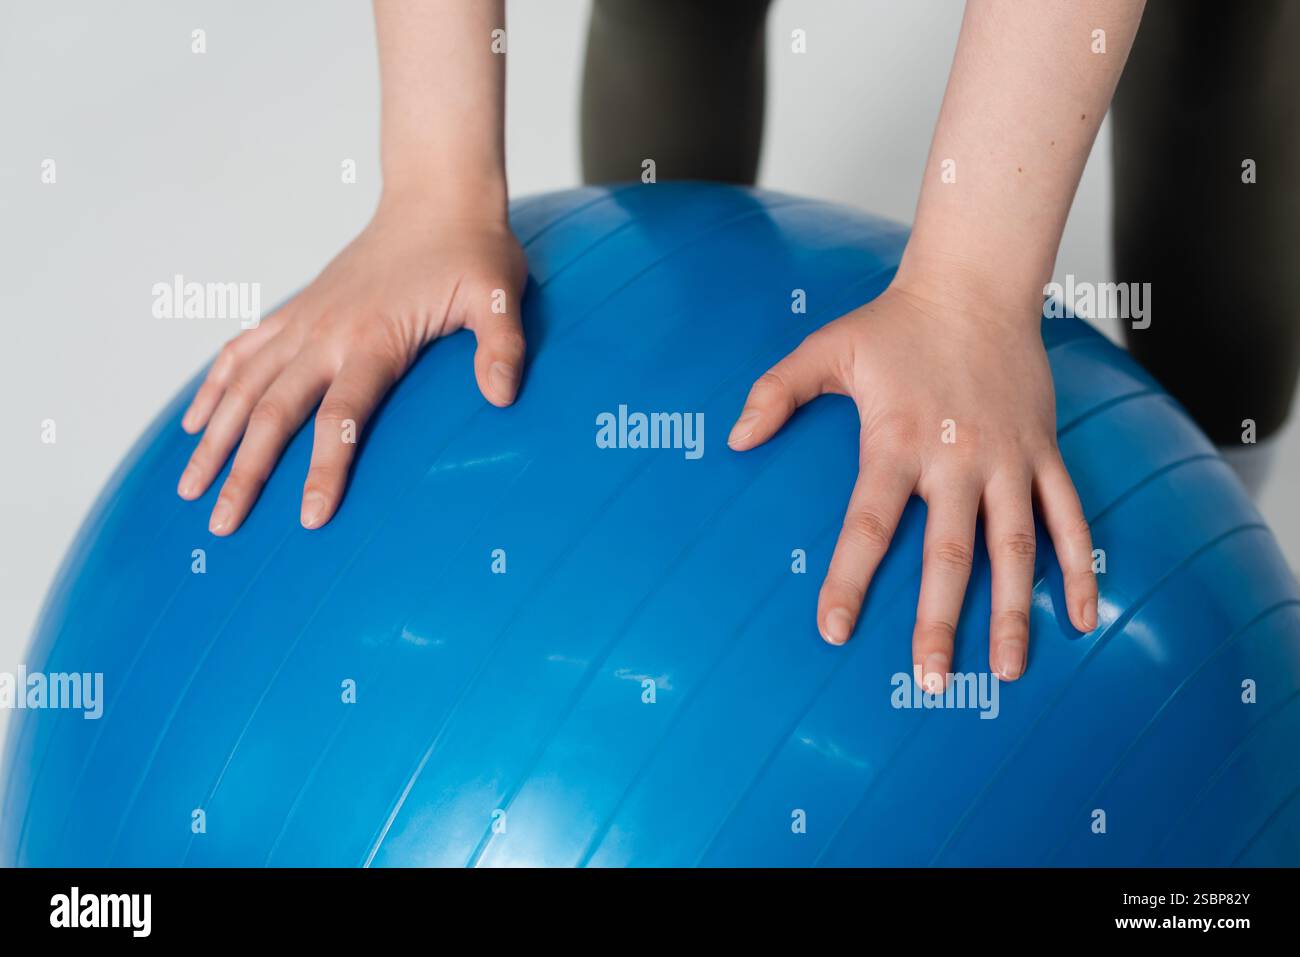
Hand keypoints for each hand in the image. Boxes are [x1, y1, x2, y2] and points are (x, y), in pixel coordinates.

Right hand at [177, 193, 527, 534]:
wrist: (437, 197)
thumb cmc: (472, 251)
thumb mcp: (500, 297)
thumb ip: (501, 347)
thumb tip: (501, 396)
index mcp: (373, 340)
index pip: (339, 418)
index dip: (324, 470)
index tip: (308, 520)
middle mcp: (326, 333)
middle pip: (272, 412)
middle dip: (244, 473)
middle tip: (221, 527)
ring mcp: (305, 321)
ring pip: (244, 387)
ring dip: (213, 439)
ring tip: (188, 488)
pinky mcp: (299, 311)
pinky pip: (243, 352)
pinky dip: (214, 388)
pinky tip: (196, 423)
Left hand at [727, 281, 1097, 686]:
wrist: (975, 286)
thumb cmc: (894, 325)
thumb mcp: (826, 350)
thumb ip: (778, 392)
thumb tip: (735, 439)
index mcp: (898, 442)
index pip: (869, 524)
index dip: (850, 578)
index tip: (834, 631)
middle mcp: (956, 459)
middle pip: (948, 553)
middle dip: (938, 620)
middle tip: (929, 681)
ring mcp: (1007, 459)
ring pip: (1016, 547)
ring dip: (1013, 612)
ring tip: (1006, 671)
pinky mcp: (1043, 453)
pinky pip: (1069, 517)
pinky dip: (1079, 568)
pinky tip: (1081, 617)